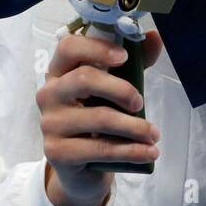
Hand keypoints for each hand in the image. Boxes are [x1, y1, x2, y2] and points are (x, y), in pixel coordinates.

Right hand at [37, 32, 162, 205]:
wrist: (83, 167)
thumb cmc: (98, 119)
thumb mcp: (116, 89)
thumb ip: (135, 63)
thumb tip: (156, 37)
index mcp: (60, 71)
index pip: (69, 47)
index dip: (97, 48)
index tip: (124, 57)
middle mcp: (49, 94)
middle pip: (84, 79)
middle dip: (121, 89)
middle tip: (140, 103)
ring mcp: (50, 124)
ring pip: (99, 117)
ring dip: (135, 127)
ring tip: (154, 135)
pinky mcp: (57, 153)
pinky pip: (101, 149)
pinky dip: (131, 150)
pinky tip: (148, 153)